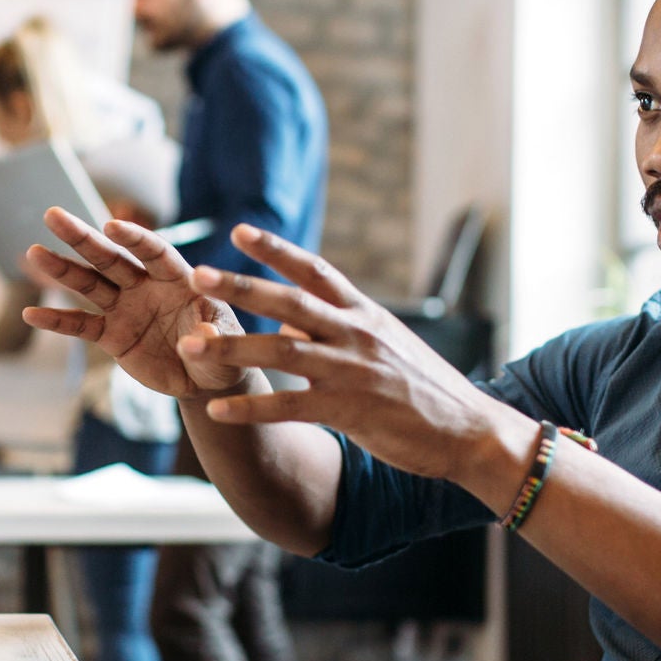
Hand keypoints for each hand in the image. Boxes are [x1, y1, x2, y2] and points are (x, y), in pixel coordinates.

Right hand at [20, 207, 248, 400]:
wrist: (206, 379)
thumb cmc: (224, 355)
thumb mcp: (227, 350)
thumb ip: (214, 339)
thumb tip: (200, 336)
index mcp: (178, 279)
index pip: (154, 252)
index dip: (135, 239)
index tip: (111, 224)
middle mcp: (147, 286)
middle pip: (112, 258)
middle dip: (83, 238)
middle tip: (53, 215)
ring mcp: (126, 308)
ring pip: (90, 284)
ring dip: (63, 269)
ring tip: (33, 251)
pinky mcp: (112, 335)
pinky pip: (82, 326)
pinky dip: (58, 321)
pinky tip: (32, 314)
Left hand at [175, 224, 529, 487]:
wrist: (470, 430)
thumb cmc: (425, 389)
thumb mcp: (385, 344)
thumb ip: (337, 327)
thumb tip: (287, 316)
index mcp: (366, 313)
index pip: (316, 269)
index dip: (276, 249)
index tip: (239, 230)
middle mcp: (358, 334)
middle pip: (290, 301)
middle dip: (241, 287)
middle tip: (196, 275)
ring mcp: (354, 371)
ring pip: (282, 351)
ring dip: (232, 347)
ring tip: (190, 345)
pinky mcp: (352, 411)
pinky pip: (290, 407)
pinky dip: (251, 407)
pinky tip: (218, 410)